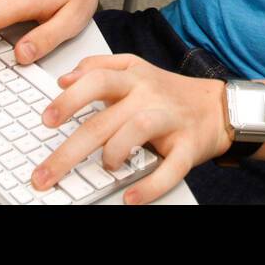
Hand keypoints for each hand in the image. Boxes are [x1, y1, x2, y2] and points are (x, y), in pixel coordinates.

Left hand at [34, 54, 230, 203]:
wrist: (217, 107)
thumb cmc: (168, 92)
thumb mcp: (134, 68)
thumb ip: (99, 67)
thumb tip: (65, 79)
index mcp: (133, 77)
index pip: (97, 80)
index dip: (70, 99)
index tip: (46, 120)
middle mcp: (149, 95)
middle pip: (104, 119)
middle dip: (69, 150)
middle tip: (46, 173)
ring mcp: (170, 119)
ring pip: (137, 131)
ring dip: (113, 154)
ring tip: (105, 167)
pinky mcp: (188, 145)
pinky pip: (170, 166)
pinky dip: (150, 185)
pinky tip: (131, 197)